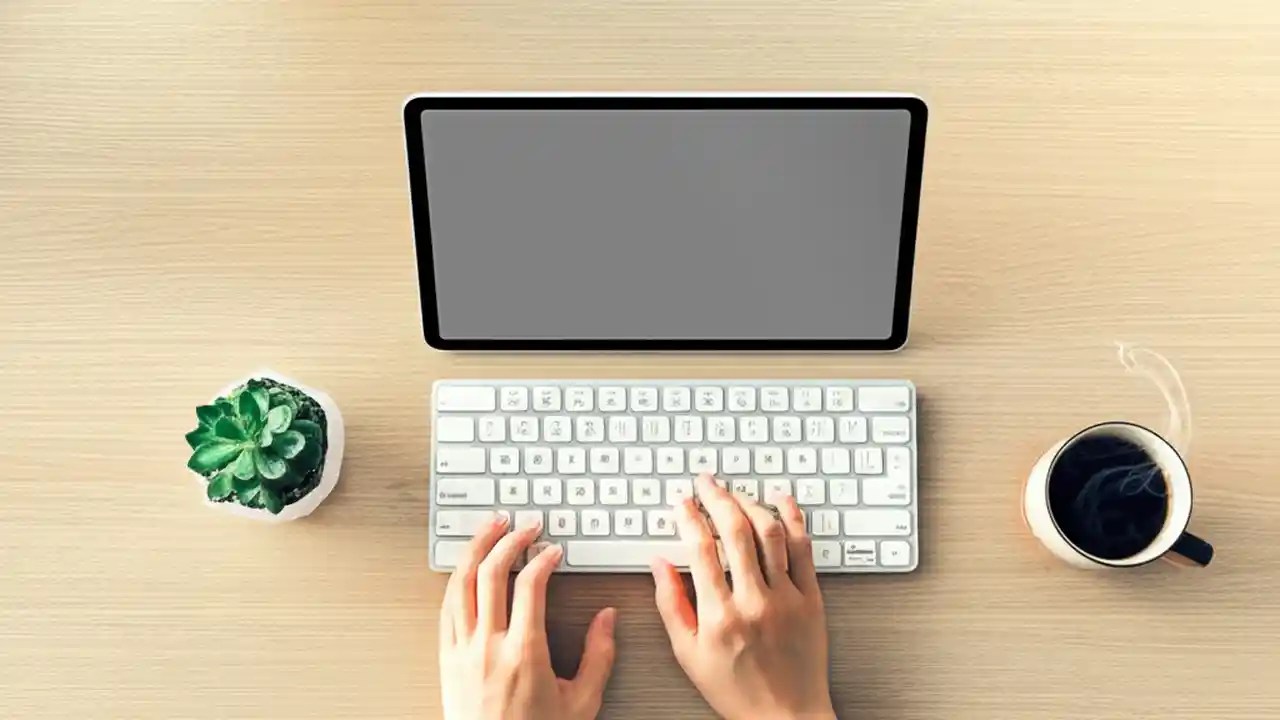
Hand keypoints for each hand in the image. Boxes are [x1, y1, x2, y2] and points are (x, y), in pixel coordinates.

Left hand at [440, 516, 616, 719]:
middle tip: (522, 524)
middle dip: (508, 540)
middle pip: (492, 574)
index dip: (543, 559)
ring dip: (475, 549)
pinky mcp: (446, 660)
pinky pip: (446, 608)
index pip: (530, 586)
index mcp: (524, 654)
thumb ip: (599, 656)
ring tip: (489, 529)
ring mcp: (461, 652)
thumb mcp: (581, 703)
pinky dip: (457, 580)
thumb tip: (607, 619)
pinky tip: (466, 569)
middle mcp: (488, 647)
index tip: (553, 551)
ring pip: (461, 584)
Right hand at [651, 474, 835, 719]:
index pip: (700, 548)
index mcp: (720, 616)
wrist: (786, 716)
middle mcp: (755, 602)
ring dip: (750, 503)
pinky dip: (792, 519)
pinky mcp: (812, 598)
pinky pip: (804, 548)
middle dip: (717, 497)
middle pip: (735, 531)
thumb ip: (670, 605)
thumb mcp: (688, 653)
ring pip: (770, 533)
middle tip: (707, 482)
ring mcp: (787, 598)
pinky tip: (781, 502)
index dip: (688, 516)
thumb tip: (660, 564)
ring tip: (736, 492)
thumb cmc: (736, 690)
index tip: (682, 502)